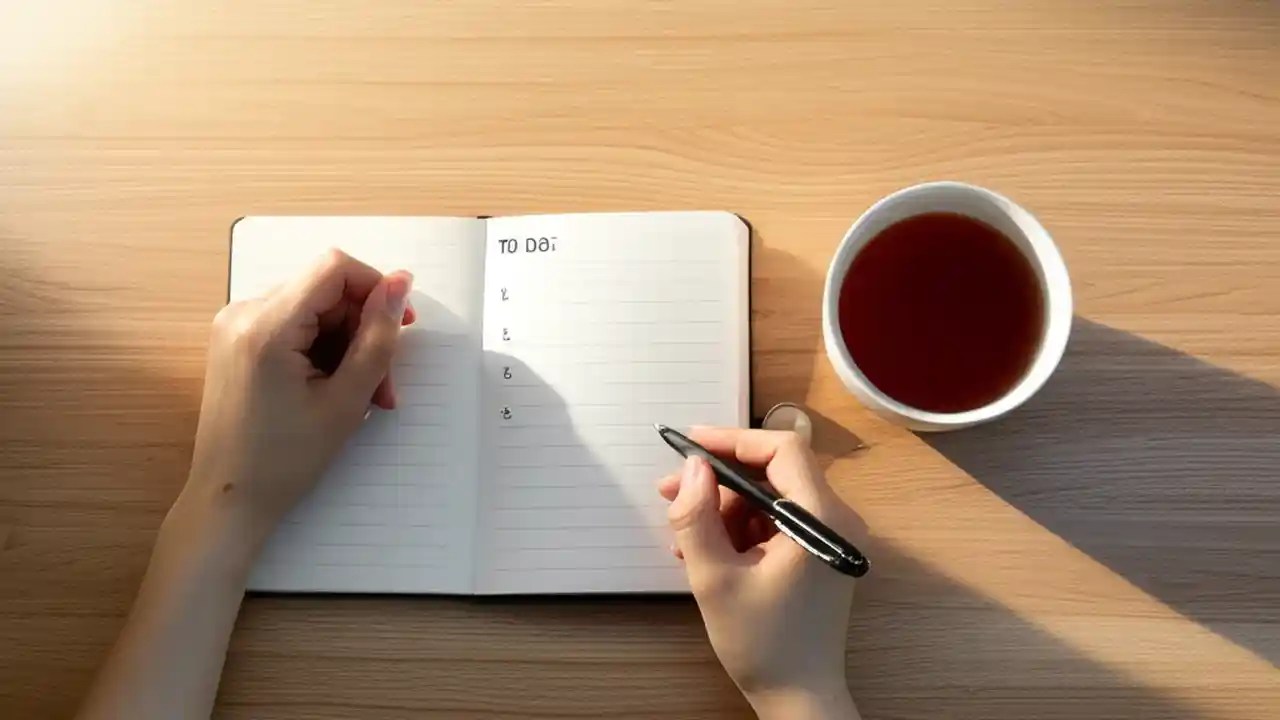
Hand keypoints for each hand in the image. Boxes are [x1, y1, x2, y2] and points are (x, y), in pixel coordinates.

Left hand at [177, 249, 414, 555]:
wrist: (229, 497)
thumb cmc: (284, 461)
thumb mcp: (346, 400)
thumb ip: (377, 337)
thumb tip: (399, 284)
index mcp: (267, 326)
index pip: (334, 268)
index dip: (376, 287)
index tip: (401, 323)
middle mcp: (244, 313)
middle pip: (326, 292)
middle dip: (364, 330)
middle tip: (384, 384)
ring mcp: (235, 325)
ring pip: (314, 310)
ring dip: (347, 345)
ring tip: (364, 395)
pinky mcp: (237, 340)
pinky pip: (294, 325)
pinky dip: (322, 349)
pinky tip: (334, 388)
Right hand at [658, 428, 861, 719]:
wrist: (799, 698)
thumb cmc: (764, 645)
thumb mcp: (715, 579)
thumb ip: (697, 517)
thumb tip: (692, 468)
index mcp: (823, 520)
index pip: (783, 451)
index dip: (734, 440)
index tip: (692, 443)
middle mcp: (836, 521)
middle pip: (774, 472)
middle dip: (719, 480)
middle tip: (672, 492)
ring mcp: (829, 537)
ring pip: (770, 497)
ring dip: (724, 509)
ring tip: (684, 537)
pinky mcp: (818, 554)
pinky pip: (775, 522)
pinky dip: (739, 529)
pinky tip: (705, 550)